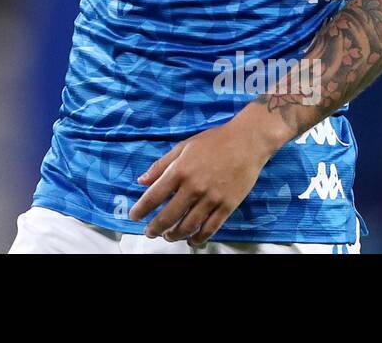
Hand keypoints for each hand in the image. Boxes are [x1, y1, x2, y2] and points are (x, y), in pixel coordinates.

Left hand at [128, 116, 277, 245]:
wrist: (246, 142)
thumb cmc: (213, 141)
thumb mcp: (183, 146)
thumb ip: (161, 165)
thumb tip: (141, 181)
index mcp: (180, 171)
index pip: (154, 196)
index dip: (141, 209)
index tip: (134, 217)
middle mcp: (193, 188)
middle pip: (169, 216)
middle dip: (155, 228)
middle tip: (149, 232)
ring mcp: (211, 199)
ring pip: (188, 226)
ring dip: (175, 235)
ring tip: (168, 236)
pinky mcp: (227, 206)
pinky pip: (210, 228)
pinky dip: (199, 238)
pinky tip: (191, 240)